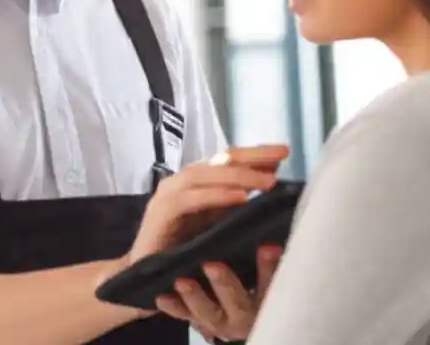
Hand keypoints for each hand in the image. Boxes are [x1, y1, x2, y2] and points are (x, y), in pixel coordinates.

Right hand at [125, 145, 288, 339]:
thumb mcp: (216, 224)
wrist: (145, 276)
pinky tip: (241, 198)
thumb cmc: (183, 251)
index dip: (255, 154)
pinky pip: (190, 199)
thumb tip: (270, 181)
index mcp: (195, 182)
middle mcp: (180, 182)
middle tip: (282, 154)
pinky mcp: (160, 212)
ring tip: (268, 181)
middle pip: (218, 160)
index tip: (283, 152)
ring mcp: (168, 195)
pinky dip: (216, 196)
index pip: (226, 160)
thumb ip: (236, 202)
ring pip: (204, 175)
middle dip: (252, 156)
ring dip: (238, 176)